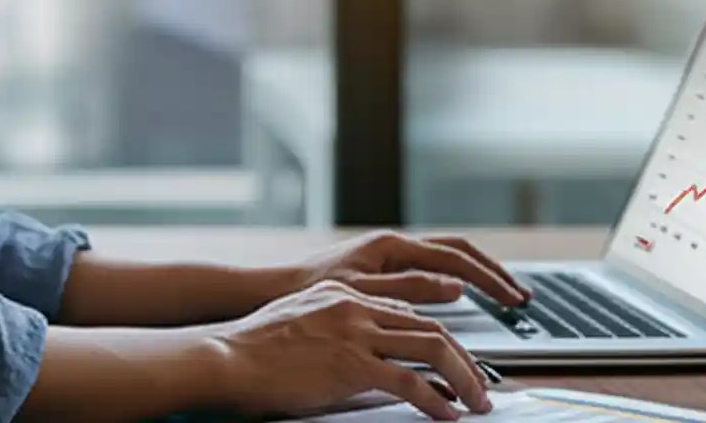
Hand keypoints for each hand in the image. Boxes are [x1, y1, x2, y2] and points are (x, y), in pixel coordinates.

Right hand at [212, 281, 492, 419]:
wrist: (225, 357)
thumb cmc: (252, 350)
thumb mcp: (302, 325)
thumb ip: (336, 331)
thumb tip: (362, 359)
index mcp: (345, 295)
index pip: (408, 312)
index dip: (439, 338)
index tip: (455, 361)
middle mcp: (356, 306)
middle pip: (431, 325)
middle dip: (464, 359)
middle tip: (479, 386)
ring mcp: (355, 333)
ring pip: (433, 347)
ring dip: (464, 378)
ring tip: (477, 402)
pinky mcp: (352, 364)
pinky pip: (411, 382)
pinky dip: (437, 400)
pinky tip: (447, 415)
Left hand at [294, 231, 530, 306]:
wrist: (274, 292)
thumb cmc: (310, 292)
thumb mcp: (361, 294)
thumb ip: (409, 290)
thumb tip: (457, 287)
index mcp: (391, 246)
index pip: (456, 258)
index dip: (490, 279)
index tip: (514, 299)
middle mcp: (393, 245)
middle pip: (458, 251)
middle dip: (493, 272)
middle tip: (521, 297)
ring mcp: (389, 256)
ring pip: (446, 259)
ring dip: (477, 275)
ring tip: (503, 297)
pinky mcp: (382, 269)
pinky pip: (430, 271)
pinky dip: (456, 281)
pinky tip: (465, 299)